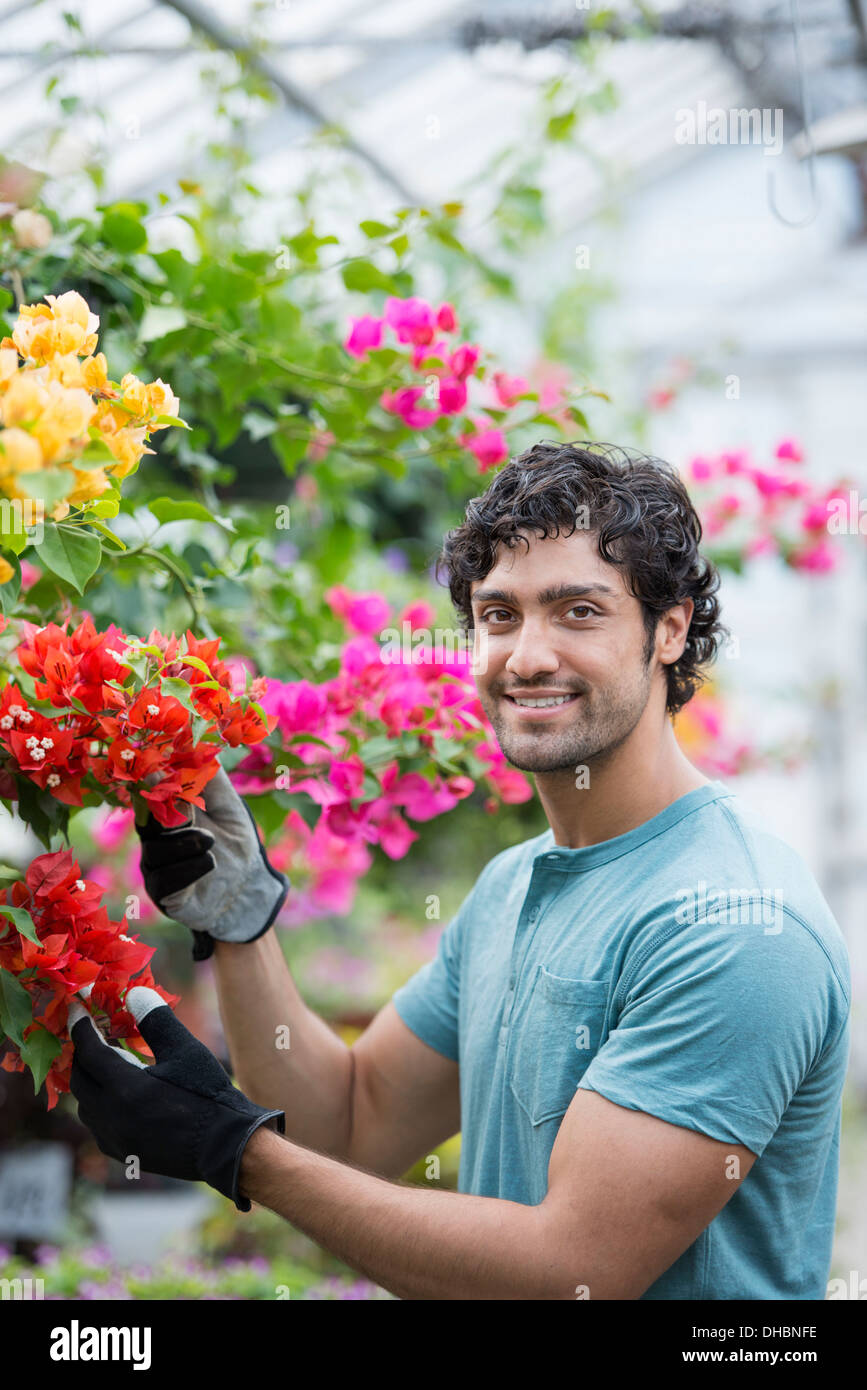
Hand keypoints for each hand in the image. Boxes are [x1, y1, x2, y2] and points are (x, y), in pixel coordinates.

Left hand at [68, 987, 284, 1210]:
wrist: (226, 1146)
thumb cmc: (207, 1094)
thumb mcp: (185, 1050)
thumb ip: (156, 1020)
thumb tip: (134, 993)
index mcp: (124, 1088)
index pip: (89, 1050)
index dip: (80, 1025)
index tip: (77, 1007)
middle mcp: (111, 1116)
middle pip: (80, 1079)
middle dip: (83, 1053)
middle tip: (93, 1033)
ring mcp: (114, 1139)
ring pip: (86, 1105)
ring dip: (90, 1081)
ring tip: (107, 1063)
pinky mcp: (123, 1153)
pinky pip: (98, 1125)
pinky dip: (100, 1105)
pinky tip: (119, 1096)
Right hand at [137, 765, 288, 959]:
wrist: (249, 887)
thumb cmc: (236, 842)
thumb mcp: (226, 804)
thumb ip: (208, 777)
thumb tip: (194, 739)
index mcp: (163, 816)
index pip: (147, 796)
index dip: (151, 783)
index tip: (157, 769)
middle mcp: (153, 841)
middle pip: (147, 823)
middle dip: (166, 813)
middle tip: (188, 806)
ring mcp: (155, 869)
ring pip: (156, 852)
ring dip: (186, 843)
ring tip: (212, 842)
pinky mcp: (164, 896)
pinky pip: (165, 881)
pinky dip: (189, 869)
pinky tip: (211, 862)